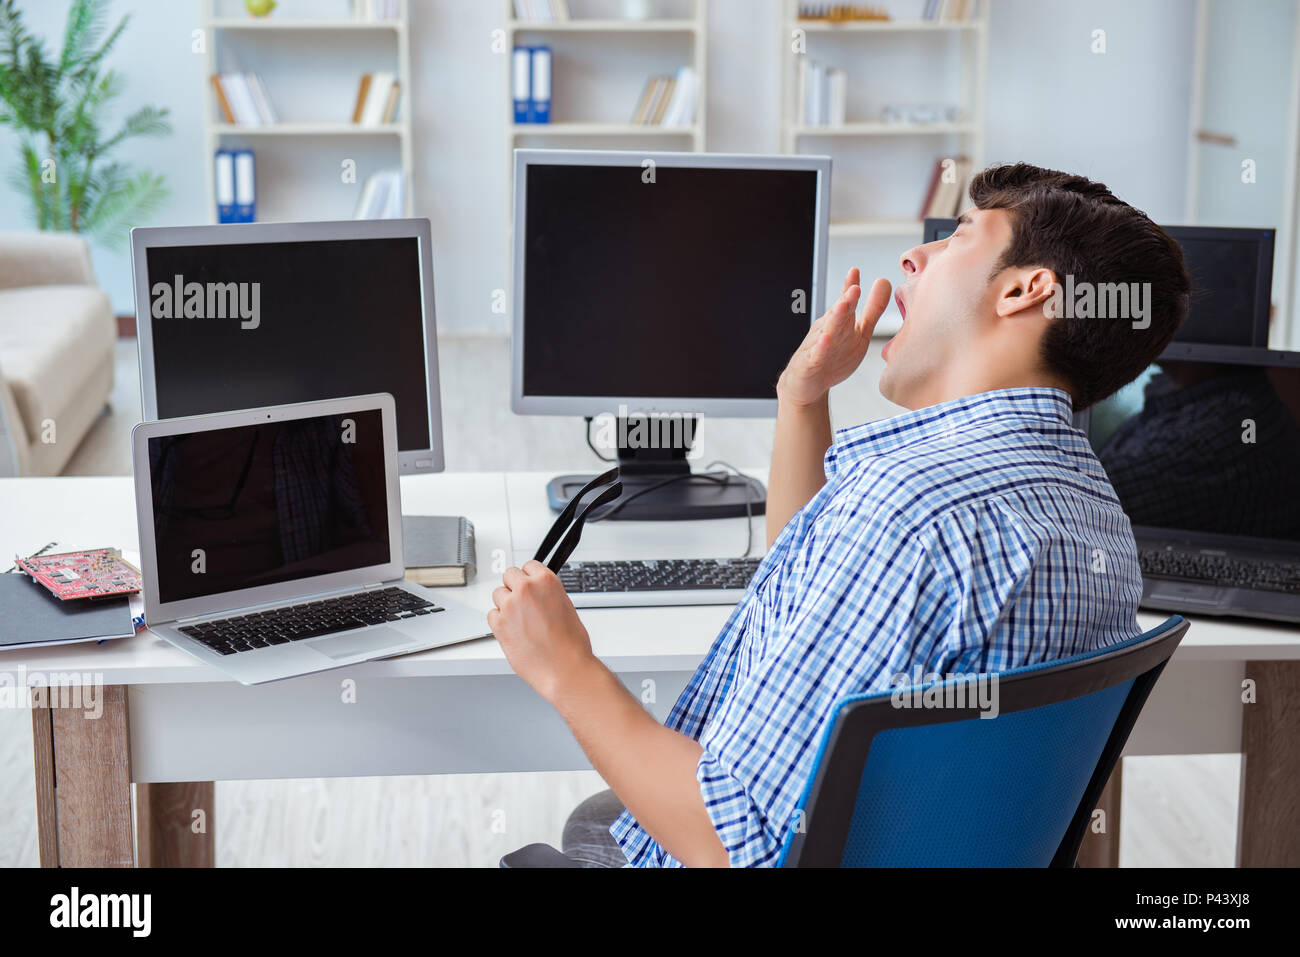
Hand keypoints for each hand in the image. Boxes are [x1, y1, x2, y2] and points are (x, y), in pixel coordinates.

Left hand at [488, 560, 595, 703]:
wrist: (564, 668)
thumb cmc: (571, 644)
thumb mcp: (566, 607)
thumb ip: (547, 595)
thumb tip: (537, 594)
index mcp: (546, 581)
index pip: (528, 565)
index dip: (529, 577)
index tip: (529, 584)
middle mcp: (526, 589)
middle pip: (508, 575)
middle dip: (514, 587)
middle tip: (522, 602)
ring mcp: (510, 606)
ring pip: (497, 594)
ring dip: (505, 604)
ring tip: (519, 620)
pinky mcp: (498, 624)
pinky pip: (491, 614)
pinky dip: (499, 621)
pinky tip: (513, 630)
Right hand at [777, 268, 891, 407]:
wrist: (807, 385)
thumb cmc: (833, 357)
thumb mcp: (858, 332)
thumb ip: (872, 309)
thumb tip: (885, 282)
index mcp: (840, 322)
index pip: (845, 301)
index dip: (849, 287)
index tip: (855, 271)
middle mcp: (827, 330)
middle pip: (837, 313)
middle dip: (845, 300)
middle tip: (854, 288)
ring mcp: (817, 346)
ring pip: (827, 331)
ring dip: (834, 318)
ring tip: (841, 306)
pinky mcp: (810, 363)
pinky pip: (816, 355)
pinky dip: (821, 348)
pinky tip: (825, 339)